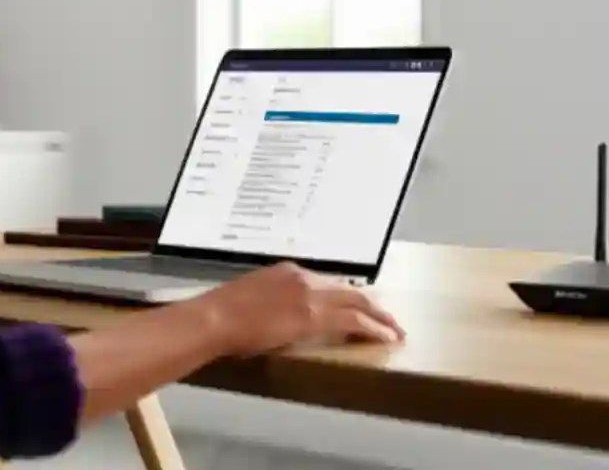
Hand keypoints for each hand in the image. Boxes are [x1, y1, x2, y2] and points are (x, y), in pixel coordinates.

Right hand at [194, 262, 405, 356]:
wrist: (214, 318)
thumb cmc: (222, 315)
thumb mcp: (252, 298)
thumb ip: (273, 302)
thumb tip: (280, 318)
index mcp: (288, 272)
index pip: (328, 284)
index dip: (348, 297)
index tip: (359, 307)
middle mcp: (304, 277)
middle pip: (350, 290)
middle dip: (373, 305)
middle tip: (390, 319)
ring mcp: (310, 295)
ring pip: (357, 302)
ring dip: (379, 317)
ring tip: (394, 331)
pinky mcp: (312, 316)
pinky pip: (353, 319)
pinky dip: (372, 327)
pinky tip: (383, 337)